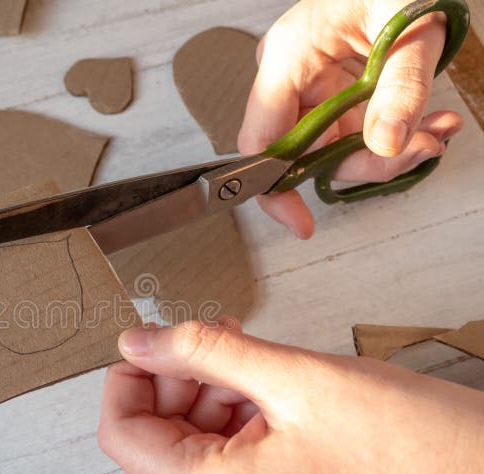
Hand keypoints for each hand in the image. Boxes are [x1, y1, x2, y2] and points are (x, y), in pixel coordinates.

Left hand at [98, 319, 483, 473]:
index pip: (122, 436)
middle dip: (176, 379)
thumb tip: (137, 343)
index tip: (146, 342)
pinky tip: (261, 381)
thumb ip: (199, 351)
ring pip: (191, 445)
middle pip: (156, 440)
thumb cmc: (406, 437)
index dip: (127, 379)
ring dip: (207, 391)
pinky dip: (232, 414)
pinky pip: (225, 459)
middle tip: (210, 338)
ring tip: (245, 355)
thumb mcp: (289, 374)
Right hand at [238, 0, 464, 238]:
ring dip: (389, 148)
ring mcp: (308, 82)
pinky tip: (427, 121)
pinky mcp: (329, 87)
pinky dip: (389, 131)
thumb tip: (387, 143)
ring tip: (437, 130)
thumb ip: (402, 87)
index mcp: (288, 56)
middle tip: (420, 151)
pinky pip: (350, 128)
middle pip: (307, 151)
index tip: (300, 221)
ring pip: (334, 146)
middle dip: (365, 161)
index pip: (262, 141)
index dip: (277, 187)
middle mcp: (289, 74)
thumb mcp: (410, 25)